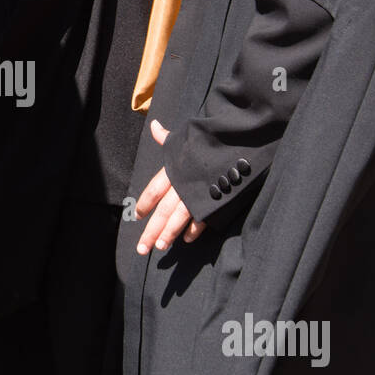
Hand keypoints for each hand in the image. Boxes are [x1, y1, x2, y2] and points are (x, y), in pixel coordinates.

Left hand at [135, 120, 204, 254]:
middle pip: (162, 210)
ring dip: (169, 233)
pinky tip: (187, 240)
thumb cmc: (208, 138)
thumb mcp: (184, 137)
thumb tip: (154, 125)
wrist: (236, 141)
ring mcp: (197, 193)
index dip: (145, 204)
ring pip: (178, 218)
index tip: (137, 216)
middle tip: (141, 248)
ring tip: (160, 247)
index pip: (153, 190)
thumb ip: (166, 138)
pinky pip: (201, 218)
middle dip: (151, 230)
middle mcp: (181, 183)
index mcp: (173, 169)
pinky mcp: (213, 200)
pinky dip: (194, 230)